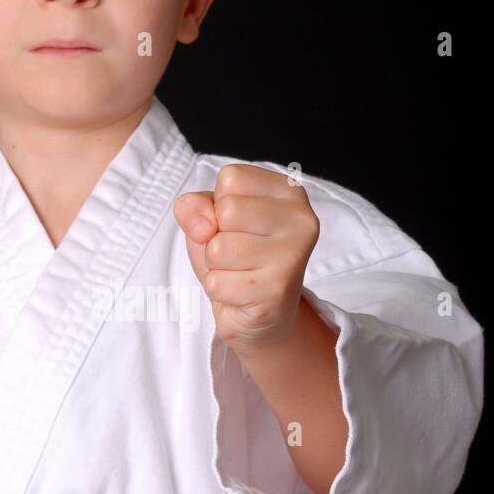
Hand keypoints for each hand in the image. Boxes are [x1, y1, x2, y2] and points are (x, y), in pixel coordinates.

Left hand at [173, 164, 319, 356]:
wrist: (260, 316)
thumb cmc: (237, 259)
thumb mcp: (208, 220)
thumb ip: (194, 207)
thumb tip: (203, 227)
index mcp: (289, 191)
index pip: (231, 178)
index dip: (219, 204)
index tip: (239, 225)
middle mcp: (300, 219)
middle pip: (225, 210)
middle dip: (216, 237)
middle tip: (239, 254)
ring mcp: (292, 255)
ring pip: (218, 247)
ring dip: (217, 266)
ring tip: (240, 273)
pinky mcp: (277, 289)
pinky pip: (218, 282)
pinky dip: (220, 291)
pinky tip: (243, 292)